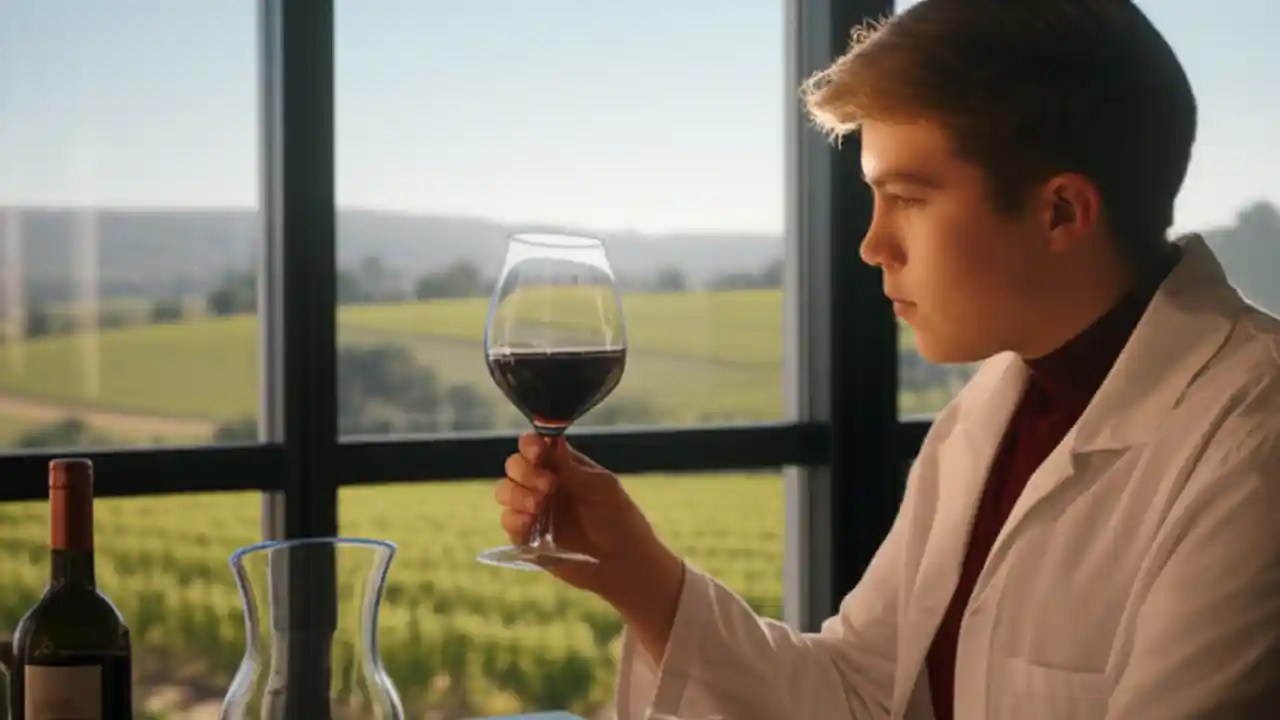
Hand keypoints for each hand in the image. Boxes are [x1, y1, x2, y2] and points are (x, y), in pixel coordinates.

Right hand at [495, 432, 684, 659]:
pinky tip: (530, 523)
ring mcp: (534, 511)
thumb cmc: (620, 519)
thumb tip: (551, 441)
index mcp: (562, 467)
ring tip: (538, 505)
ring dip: (517, 493)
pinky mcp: (528, 538)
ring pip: (506, 492)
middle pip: (515, 467)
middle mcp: (543, 485)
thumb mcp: (603, 487)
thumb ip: (574, 468)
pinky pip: (508, 522)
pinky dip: (514, 519)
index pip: (535, 447)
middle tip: (548, 485)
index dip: (530, 445)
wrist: (624, 563)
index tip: (538, 452)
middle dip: (524, 471)